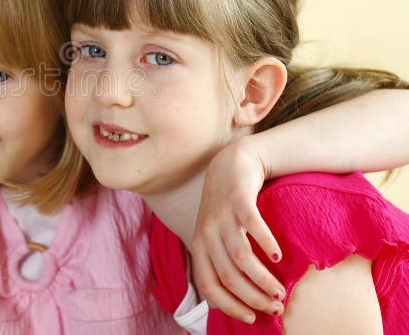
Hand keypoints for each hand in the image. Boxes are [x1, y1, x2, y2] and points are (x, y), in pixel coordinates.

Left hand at [191, 136, 284, 322]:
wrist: (232, 163)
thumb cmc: (228, 207)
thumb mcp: (217, 236)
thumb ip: (222, 262)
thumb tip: (233, 301)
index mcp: (199, 246)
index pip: (208, 285)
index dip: (229, 305)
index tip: (252, 318)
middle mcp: (206, 233)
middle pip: (229, 276)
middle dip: (253, 297)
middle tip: (276, 306)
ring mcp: (221, 216)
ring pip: (240, 257)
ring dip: (263, 278)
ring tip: (281, 290)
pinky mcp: (238, 199)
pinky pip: (251, 224)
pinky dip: (265, 242)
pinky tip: (278, 255)